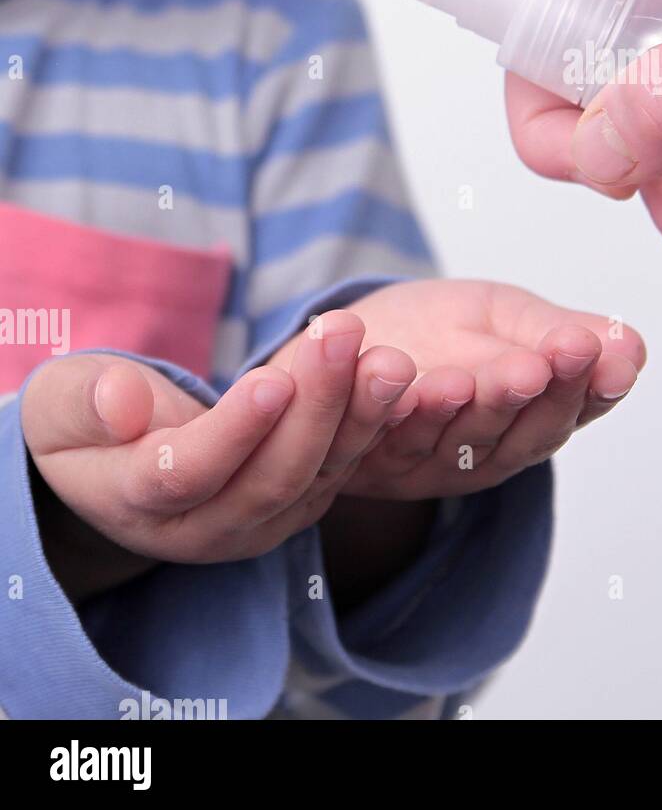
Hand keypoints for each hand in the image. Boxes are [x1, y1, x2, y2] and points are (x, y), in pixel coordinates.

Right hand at [23, 311, 411, 599]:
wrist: (120, 455)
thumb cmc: (86, 418)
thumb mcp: (62, 402)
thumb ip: (86, 402)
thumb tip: (124, 402)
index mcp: (137, 502)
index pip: (189, 474)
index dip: (233, 432)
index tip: (272, 379)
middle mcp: (206, 528)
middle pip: (272, 477)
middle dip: (314, 405)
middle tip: (342, 334)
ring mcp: (262, 521)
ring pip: (320, 474)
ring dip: (360, 413)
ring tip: (389, 358)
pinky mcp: (302, 499)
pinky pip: (345, 465)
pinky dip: (375, 422)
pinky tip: (398, 378)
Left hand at [276, 279, 643, 501]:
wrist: (355, 344)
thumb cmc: (446, 333)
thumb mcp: (513, 322)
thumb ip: (562, 337)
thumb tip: (633, 351)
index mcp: (535, 420)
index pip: (571, 409)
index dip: (585, 385)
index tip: (594, 348)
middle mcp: (489, 452)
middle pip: (518, 431)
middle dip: (533, 392)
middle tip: (551, 356)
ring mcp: (431, 460)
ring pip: (454, 438)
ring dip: (465, 406)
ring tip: (469, 379)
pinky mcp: (370, 458)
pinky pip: (382, 434)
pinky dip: (390, 407)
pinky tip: (401, 378)